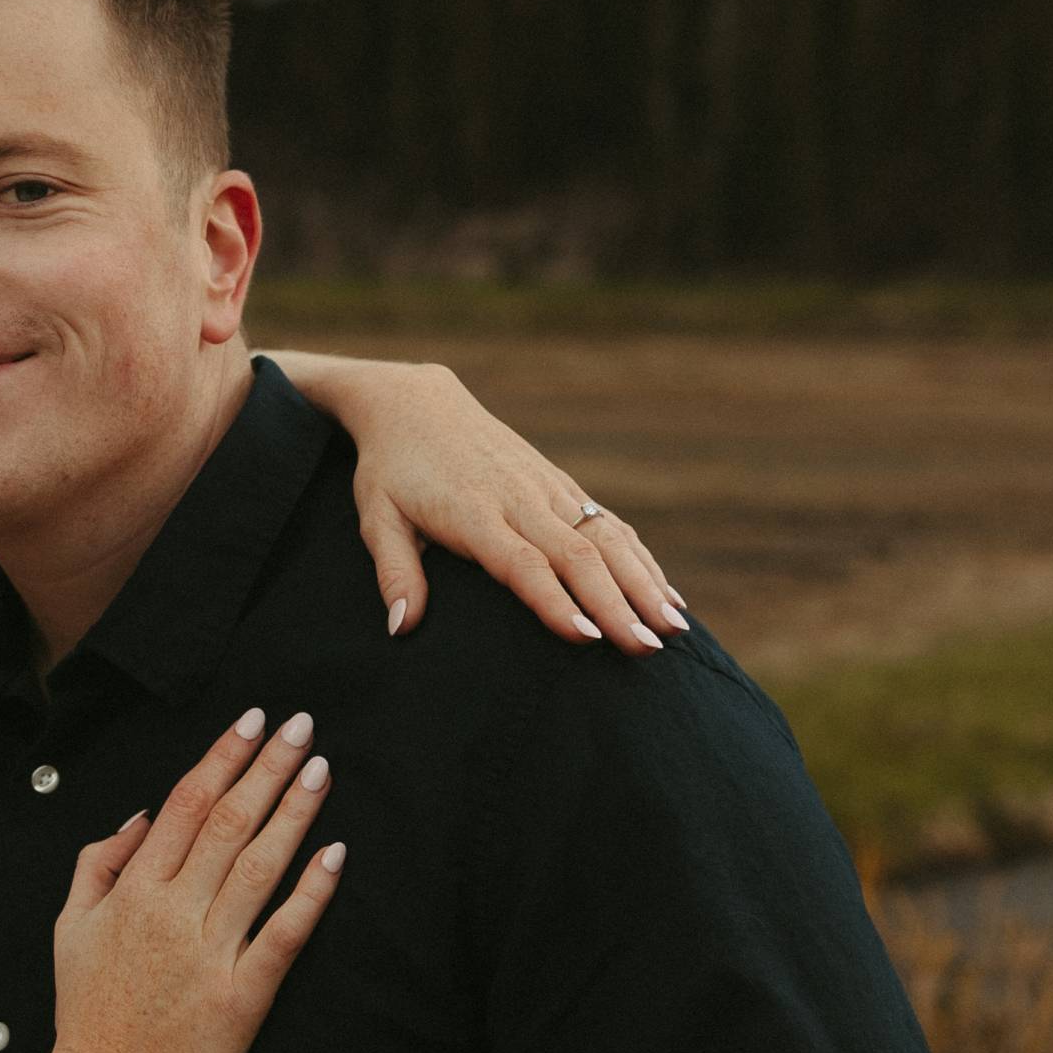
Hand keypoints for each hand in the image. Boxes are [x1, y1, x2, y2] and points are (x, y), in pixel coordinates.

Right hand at [49, 708, 341, 1052]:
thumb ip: (98, 864)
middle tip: (301, 726)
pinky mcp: (243, 995)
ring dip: (294, 812)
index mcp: (133, 891)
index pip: (185, 804)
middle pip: (228, 822)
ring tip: (320, 771)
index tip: (253, 722)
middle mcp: (172, 913)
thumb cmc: (87, 1011)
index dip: (223, 757)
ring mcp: (209, 953)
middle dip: (268, 768)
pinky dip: (311, 891)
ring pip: (260, 865)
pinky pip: (284, 932)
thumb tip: (141, 816)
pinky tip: (335, 855)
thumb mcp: (68, 927)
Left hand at [320, 358, 685, 653]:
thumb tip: (401, 628)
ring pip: (606, 537)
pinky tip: (668, 594)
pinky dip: (642, 559)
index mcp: (473, 512)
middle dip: (617, 603)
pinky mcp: (561, 483)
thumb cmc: (391, 471)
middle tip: (649, 648)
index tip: (588, 638)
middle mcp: (519, 498)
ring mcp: (546, 488)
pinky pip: (611, 523)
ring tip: (676, 628)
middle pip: (577, 554)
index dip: (555, 601)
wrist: (417, 404)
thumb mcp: (376, 518)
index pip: (522, 563)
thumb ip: (393, 572)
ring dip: (644, 582)